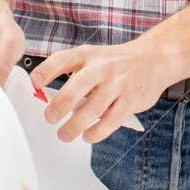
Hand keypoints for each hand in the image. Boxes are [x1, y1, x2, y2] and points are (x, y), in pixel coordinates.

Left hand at [30, 41, 170, 143]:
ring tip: (64, 134)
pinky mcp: (131, 100)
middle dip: (60, 105)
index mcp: (88, 54)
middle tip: (50, 118)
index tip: (34, 84)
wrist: (154, 59)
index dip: (45, 72)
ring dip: (74, 125)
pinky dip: (96, 132)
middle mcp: (103, 67)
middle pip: (77, 87)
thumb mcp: (93, 57)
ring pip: (93, 109)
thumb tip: (45, 97)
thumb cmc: (117, 62)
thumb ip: (70, 73)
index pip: (61, 60)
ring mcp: (118, 84)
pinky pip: (110, 121)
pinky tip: (87, 135)